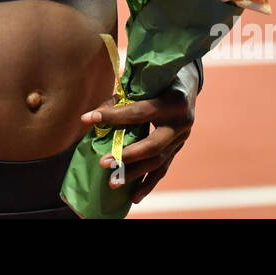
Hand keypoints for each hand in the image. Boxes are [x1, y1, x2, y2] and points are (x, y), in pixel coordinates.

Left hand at [79, 87, 194, 203]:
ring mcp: (182, 139)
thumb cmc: (158, 77)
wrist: (186, 81)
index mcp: (173, 101)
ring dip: (134, 174)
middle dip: (126, 156)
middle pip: (153, 145)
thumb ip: (120, 98)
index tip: (89, 118)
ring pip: (158, 162)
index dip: (113, 116)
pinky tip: (134, 197)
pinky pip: (163, 169)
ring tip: (112, 184)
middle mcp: (181, 123)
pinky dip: (148, 184)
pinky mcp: (178, 148)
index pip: (139, 112)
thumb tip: (92, 119)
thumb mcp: (143, 80)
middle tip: (103, 163)